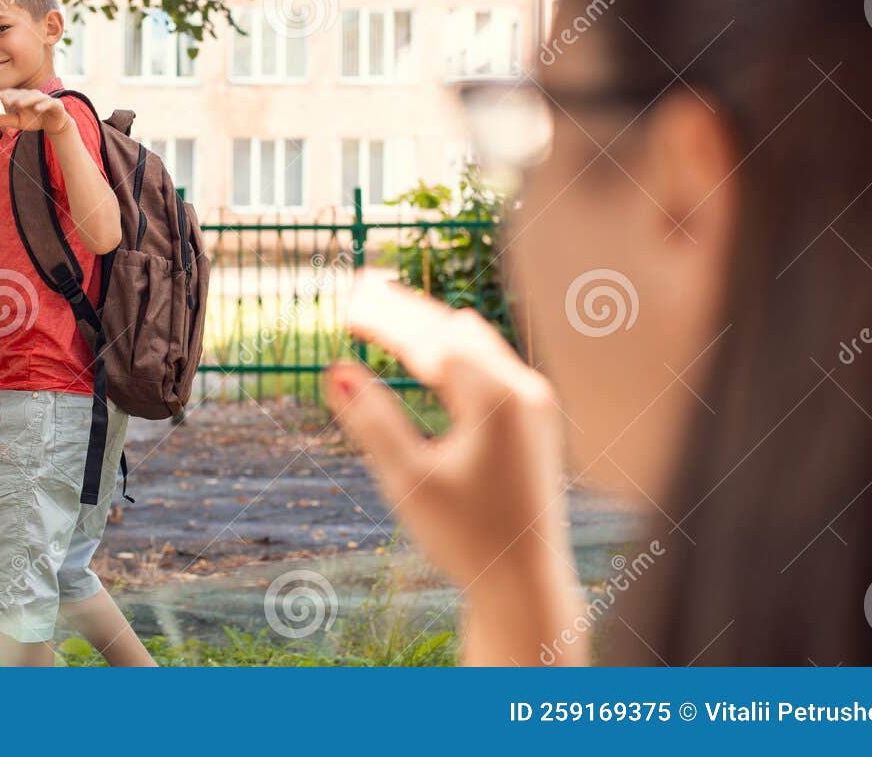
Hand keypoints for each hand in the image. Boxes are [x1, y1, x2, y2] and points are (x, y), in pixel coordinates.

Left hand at [0, 88, 70, 135]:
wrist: (54, 124)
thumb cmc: (35, 120)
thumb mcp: (19, 122)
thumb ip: (7, 120)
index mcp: (25, 97)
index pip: (14, 94)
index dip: (6, 94)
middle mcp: (34, 95)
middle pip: (23, 94)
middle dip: (14, 97)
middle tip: (5, 101)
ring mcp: (45, 98)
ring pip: (35, 97)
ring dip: (27, 100)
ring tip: (18, 104)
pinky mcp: (55, 104)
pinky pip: (49, 103)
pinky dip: (43, 105)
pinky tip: (37, 108)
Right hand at [324, 272, 581, 662]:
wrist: (527, 584)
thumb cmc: (466, 538)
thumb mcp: (409, 481)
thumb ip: (372, 421)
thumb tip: (336, 370)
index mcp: (496, 401)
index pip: (430, 341)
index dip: (385, 318)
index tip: (346, 300)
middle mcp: (523, 390)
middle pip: (454, 330)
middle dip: (405, 309)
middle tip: (359, 286)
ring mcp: (535, 402)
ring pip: (475, 342)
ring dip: (429, 324)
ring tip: (386, 305)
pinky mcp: (534, 419)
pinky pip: (490, 363)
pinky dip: (452, 348)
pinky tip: (429, 349)